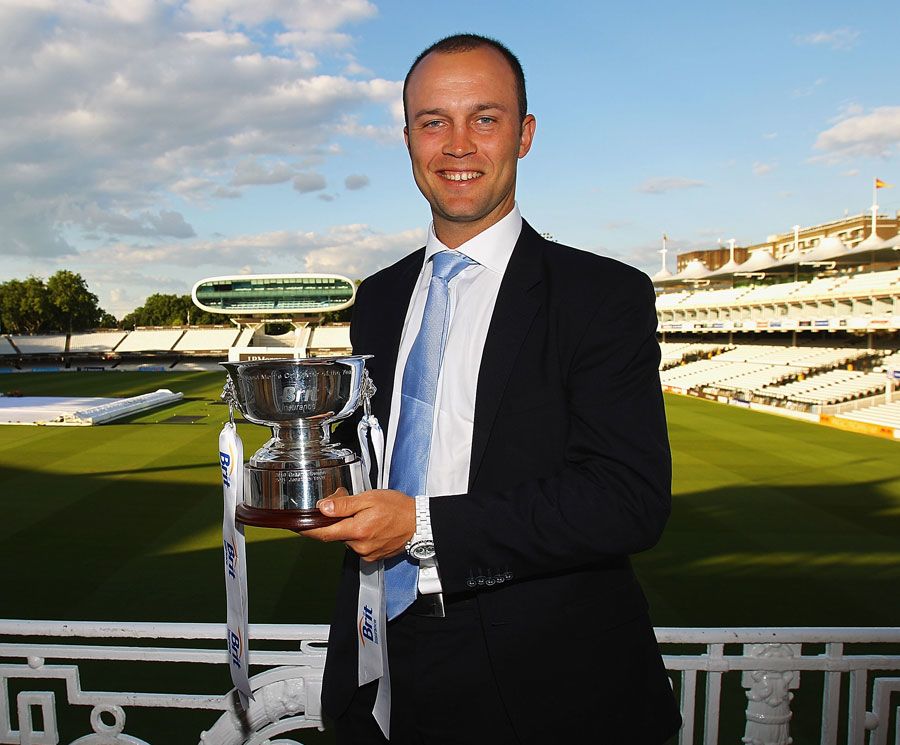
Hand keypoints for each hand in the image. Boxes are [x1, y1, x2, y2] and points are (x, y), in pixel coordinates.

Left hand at [298, 488, 415, 561]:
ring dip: (350, 528)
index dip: (308, 529)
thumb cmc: (397, 508)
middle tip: (349, 506)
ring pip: (347, 539)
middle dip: (337, 521)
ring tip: (366, 515)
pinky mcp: (373, 556)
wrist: (419, 522)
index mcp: (357, 530)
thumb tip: (323, 508)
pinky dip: (360, 535)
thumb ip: (344, 504)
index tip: (296, 525)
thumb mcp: (369, 498)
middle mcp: (359, 545)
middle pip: (336, 534)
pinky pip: (358, 545)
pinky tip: (372, 526)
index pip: (323, 533)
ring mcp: (366, 553)